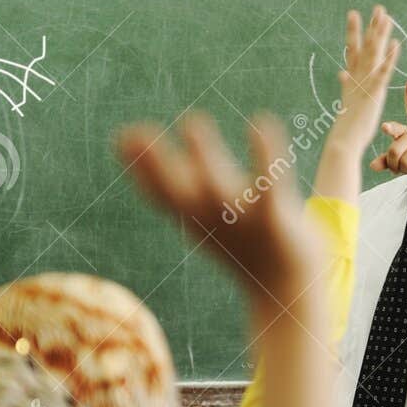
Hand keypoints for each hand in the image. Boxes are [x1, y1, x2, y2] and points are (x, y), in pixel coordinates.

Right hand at [116, 112, 323, 306]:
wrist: (285, 285)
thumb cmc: (239, 241)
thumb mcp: (196, 213)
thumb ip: (168, 180)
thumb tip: (129, 142)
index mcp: (191, 215)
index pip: (156, 191)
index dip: (137, 166)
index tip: (120, 136)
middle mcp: (210, 216)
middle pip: (175, 188)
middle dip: (154, 162)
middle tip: (136, 132)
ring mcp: (241, 217)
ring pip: (215, 184)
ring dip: (203, 154)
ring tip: (191, 121)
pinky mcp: (276, 216)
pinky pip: (269, 184)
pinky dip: (265, 154)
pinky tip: (260, 123)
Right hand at [328, 6, 399, 154]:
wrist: (344, 139)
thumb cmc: (348, 125)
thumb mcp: (348, 100)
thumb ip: (346, 85)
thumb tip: (341, 74)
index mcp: (351, 78)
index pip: (353, 50)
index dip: (354, 32)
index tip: (354, 14)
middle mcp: (356, 76)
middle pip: (364, 45)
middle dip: (371, 26)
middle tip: (378, 8)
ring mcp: (364, 83)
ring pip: (372, 53)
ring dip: (379, 34)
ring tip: (386, 16)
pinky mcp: (373, 91)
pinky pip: (382, 71)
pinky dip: (388, 57)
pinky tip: (394, 43)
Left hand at [370, 120, 406, 178]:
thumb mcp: (398, 157)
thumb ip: (384, 160)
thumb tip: (372, 166)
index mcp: (402, 132)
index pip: (395, 128)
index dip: (389, 128)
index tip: (384, 127)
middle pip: (395, 152)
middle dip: (394, 165)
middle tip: (398, 168)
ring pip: (406, 162)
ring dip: (406, 170)